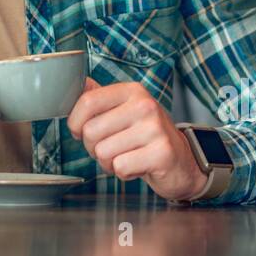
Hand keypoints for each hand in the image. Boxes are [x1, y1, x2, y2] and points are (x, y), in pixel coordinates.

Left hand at [66, 77, 207, 201]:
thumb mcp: (124, 111)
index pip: (86, 102)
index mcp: (132, 91)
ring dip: (109, 162)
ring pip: (103, 152)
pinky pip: (120, 167)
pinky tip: (138, 166)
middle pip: (90, 131)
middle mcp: (144, 105)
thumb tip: (73, 83)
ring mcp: (155, 128)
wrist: (182, 161)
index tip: (82, 131)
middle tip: (113, 148)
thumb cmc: (146, 136)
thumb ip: (99, 98)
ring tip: (127, 156)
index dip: (76, 123)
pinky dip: (123, 173)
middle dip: (94, 148)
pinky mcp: (161, 153)